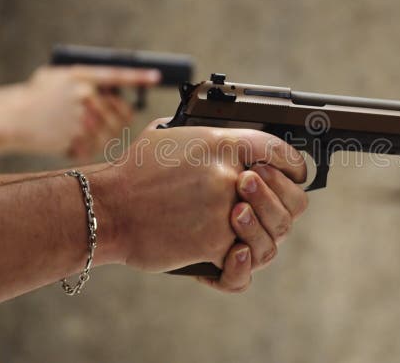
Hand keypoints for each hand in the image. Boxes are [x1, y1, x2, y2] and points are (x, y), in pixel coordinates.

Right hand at [9, 65, 159, 159]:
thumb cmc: (33, 97)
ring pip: (111, 131)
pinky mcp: (76, 138)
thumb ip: (83, 79)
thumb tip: (111, 86)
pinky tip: (76, 142)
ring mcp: (81, 118)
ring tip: (87, 132)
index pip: (117, 75)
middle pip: (121, 111)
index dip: (139, 77)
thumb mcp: (55, 77)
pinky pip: (96, 147)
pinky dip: (90, 147)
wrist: (9, 117)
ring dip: (105, 135)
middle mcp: (84, 95)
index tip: (156, 77)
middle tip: (108, 121)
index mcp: (80, 76)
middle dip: (119, 118)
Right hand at [92, 118, 308, 291]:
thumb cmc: (133, 174)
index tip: (291, 176)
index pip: (282, 153)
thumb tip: (217, 136)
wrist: (106, 209)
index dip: (293, 169)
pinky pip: (245, 263)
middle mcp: (232, 175)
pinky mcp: (216, 244)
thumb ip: (201, 135)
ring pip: (273, 234)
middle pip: (290, 200)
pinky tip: (236, 254)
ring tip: (241, 229)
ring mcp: (226, 212)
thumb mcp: (169, 136)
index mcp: (225, 144)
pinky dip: (241, 266)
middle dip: (283, 207)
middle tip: (263, 209)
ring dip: (263, 235)